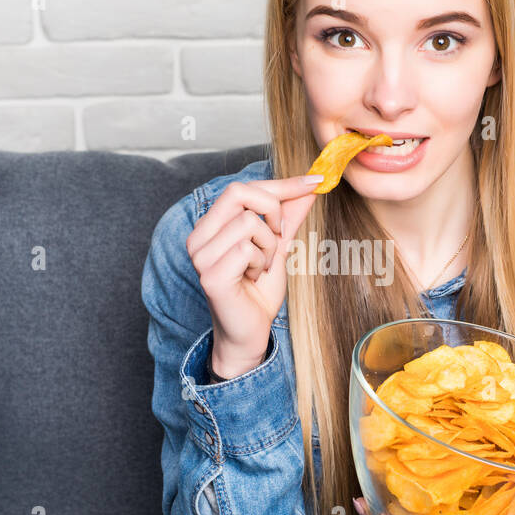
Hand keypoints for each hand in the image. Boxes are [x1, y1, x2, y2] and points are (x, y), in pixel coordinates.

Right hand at [185, 175, 320, 378]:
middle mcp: (198, 237)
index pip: (241, 187)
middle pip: (238, 192)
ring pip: (249, 222)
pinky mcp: (210, 275)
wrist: (250, 334)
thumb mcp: (278, 245)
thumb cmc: (258, 291)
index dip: (281, 183)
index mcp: (210, 226)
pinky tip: (254, 279)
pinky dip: (262, 263)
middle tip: (279, 236)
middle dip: (273, 210)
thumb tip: (311, 185)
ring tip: (261, 266)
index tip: (315, 181)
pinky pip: (247, 249)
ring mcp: (200, 256)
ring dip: (268, 245)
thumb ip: (289, 215)